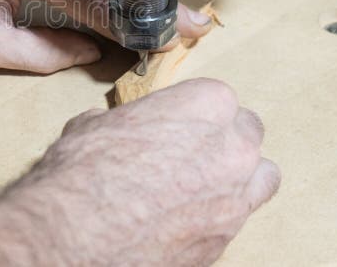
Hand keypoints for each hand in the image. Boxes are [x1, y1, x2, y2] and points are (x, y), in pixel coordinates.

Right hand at [11, 78, 279, 265]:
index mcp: (204, 104)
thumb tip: (113, 130)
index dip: (193, 111)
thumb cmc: (83, 172)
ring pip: (260, 175)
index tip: (177, 122)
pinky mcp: (226, 238)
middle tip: (190, 150)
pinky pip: (241, 217)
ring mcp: (235, 195)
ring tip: (205, 182)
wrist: (76, 232)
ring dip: (238, 174)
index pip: (218, 97)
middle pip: (247, 132)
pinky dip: (223, 213)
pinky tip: (192, 214)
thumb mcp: (94, 125)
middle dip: (222, 139)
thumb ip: (122, 122)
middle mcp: (231, 147)